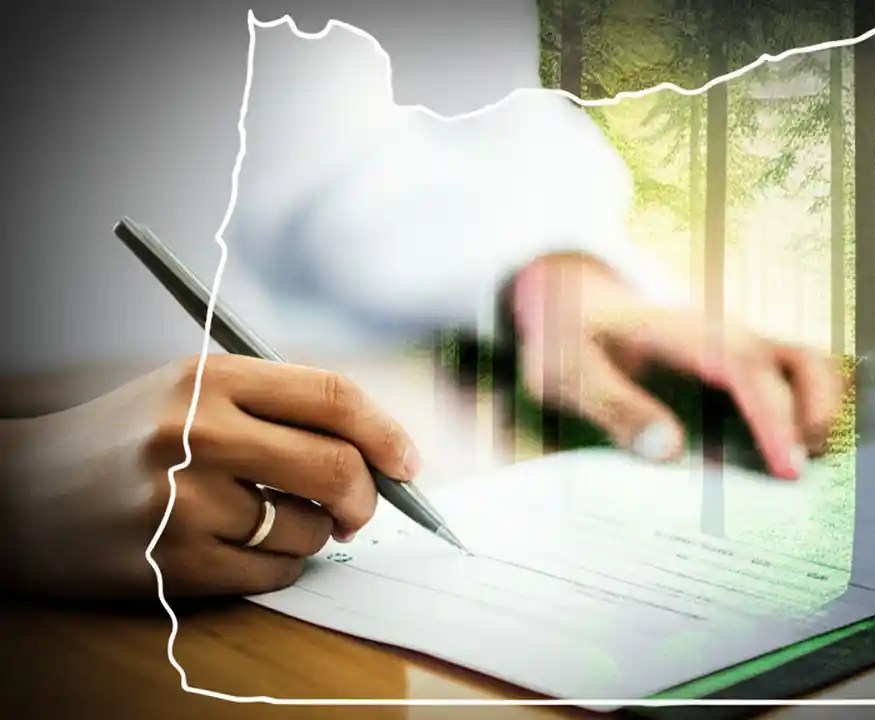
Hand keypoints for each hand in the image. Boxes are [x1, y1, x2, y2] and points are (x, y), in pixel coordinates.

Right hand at [0, 356, 420, 598]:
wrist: (19, 491)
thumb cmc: (127, 438)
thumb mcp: (193, 391)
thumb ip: (281, 408)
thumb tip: (381, 450)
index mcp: (210, 377)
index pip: (332, 396)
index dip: (386, 431)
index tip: (408, 462)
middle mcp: (197, 432)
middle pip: (335, 465)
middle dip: (367, 496)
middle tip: (359, 509)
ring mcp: (183, 500)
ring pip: (308, 527)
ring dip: (313, 533)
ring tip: (272, 520)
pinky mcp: (173, 560)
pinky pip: (274, 570)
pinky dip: (280, 564)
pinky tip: (241, 547)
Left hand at [510, 254, 847, 478]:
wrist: (572, 299)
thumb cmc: (569, 337)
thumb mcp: (566, 373)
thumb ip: (613, 407)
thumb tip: (670, 450)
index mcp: (682, 333)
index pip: (745, 367)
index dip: (774, 417)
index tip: (789, 466)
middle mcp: (722, 333)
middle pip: (799, 358)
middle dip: (819, 413)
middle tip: (806, 472)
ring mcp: (735, 345)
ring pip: (806, 361)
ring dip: (824, 406)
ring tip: (811, 461)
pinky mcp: (738, 363)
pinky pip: (790, 376)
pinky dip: (810, 408)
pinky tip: (797, 451)